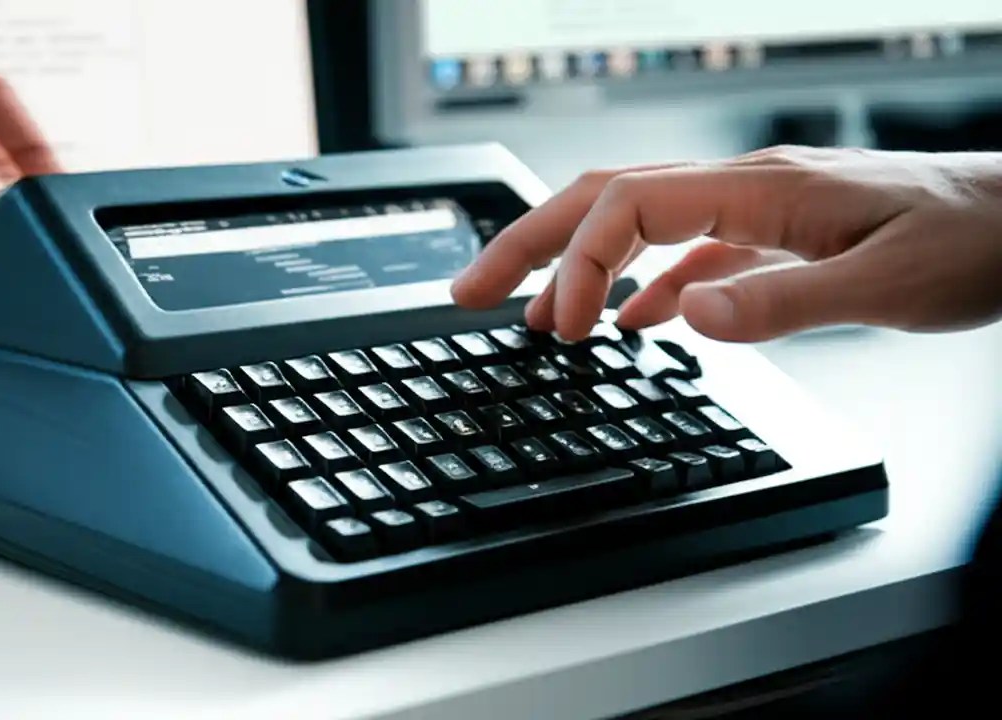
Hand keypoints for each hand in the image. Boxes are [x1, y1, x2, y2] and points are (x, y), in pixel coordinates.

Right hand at [451, 146, 1001, 342]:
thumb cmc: (974, 243)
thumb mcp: (886, 286)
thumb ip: (781, 303)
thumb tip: (681, 317)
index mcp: (760, 190)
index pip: (629, 205)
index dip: (578, 262)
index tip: (560, 327)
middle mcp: (744, 189)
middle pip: (605, 198)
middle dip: (529, 242)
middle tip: (469, 290)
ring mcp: (754, 211)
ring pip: (632, 221)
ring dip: (570, 260)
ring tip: (524, 309)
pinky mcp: (771, 237)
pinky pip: (681, 251)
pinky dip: (638, 284)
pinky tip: (627, 319)